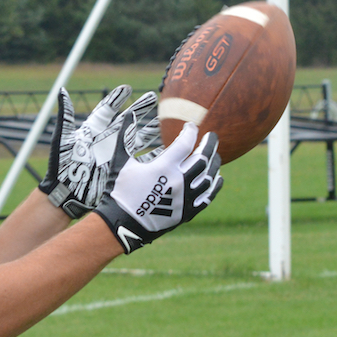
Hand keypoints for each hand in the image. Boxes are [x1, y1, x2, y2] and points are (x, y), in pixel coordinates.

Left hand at [39, 86, 159, 217]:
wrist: (65, 193)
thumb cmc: (60, 167)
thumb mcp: (62, 140)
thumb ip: (65, 116)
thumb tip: (61, 91)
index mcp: (92, 130)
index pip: (107, 109)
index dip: (117, 98)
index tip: (127, 88)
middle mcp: (105, 140)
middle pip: (126, 120)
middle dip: (140, 108)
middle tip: (152, 96)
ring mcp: (115, 154)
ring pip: (137, 138)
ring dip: (150, 129)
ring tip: (163, 121)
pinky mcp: (120, 169)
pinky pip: (140, 160)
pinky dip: (152, 155)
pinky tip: (164, 150)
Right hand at [92, 115, 221, 253]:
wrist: (122, 223)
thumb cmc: (119, 191)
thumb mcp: (121, 162)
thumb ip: (126, 137)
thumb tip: (128, 114)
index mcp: (163, 167)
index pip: (185, 143)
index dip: (190, 132)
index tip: (191, 127)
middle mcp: (178, 181)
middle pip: (203, 157)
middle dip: (209, 144)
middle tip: (211, 136)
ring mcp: (185, 198)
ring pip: (208, 176)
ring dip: (214, 163)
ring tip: (214, 155)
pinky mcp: (187, 211)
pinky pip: (208, 196)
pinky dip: (214, 185)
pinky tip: (216, 177)